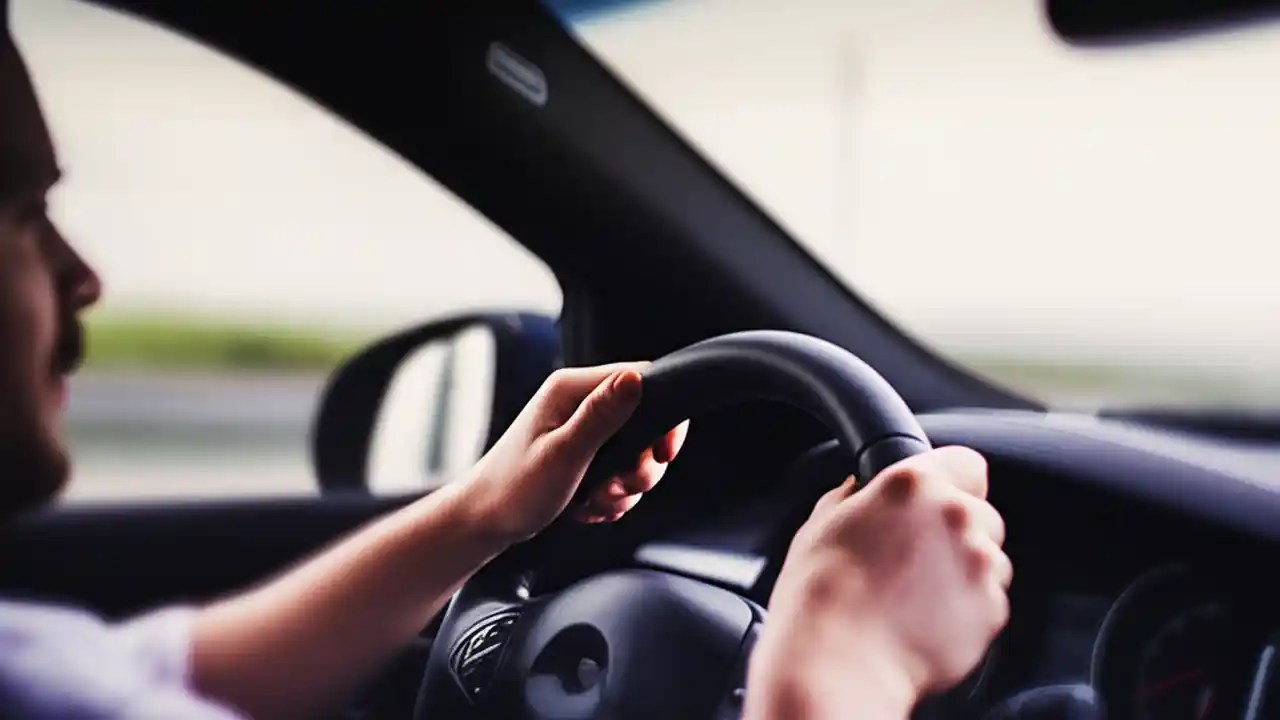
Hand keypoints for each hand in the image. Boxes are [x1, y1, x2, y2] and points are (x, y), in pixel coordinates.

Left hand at [459, 363, 688, 542]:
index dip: (663, 416)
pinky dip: (611, 496)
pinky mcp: (582, 454)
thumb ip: (601, 416)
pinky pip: (618, 472)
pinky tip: (588, 506)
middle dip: (641, 464)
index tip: (663, 454)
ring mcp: (580, 428)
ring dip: (624, 487)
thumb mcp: (564, 453)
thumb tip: (636, 379)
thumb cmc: (514, 488)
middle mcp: (578, 402)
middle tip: (618, 487)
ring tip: (595, 501)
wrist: (484, 522)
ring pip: (635, 453)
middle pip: (644, 421)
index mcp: (571, 389)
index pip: (641, 378)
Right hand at [745, 447, 1009, 719]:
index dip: (953, 484)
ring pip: (991, 559)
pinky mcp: (992, 609)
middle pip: (982, 515)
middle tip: (916, 561)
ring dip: (965, 573)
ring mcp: (979, 562)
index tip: (939, 503)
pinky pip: (989, 603)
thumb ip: (857, 497)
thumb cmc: (819, 594)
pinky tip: (926, 622)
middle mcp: (955, 514)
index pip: (966, 462)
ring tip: (917, 598)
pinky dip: (967, 612)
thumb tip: (863, 490)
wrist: (836, 662)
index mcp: (912, 483)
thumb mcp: (823, 522)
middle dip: (957, 535)